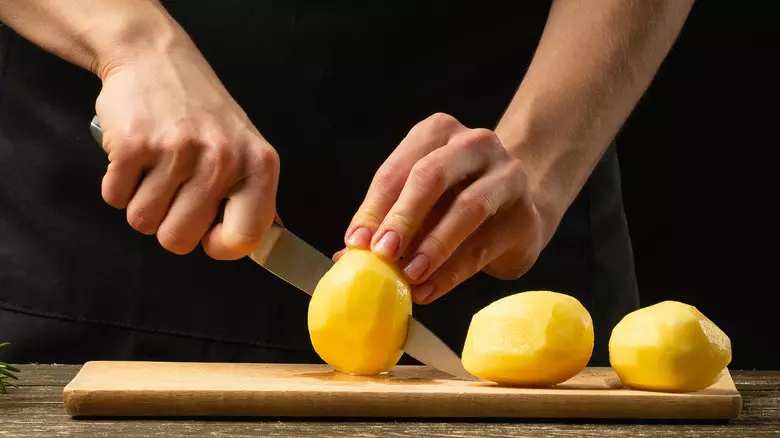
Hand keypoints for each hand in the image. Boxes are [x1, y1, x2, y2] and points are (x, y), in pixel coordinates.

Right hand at [95, 36, 278, 259]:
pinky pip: (115, 198)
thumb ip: (253, 195)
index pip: (244, 239)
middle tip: (173, 191)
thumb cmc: (202, 112)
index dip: (218, 246)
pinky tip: (135, 156)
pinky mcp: (134, 144)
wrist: (155, 57)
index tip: (207, 235)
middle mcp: (222, 159)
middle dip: (168, 225)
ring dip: (142, 202)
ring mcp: (177, 151)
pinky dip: (118, 184)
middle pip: (178, 240)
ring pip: (143, 222)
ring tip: (155, 167)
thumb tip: (269, 238)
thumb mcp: (244, 148)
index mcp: (258, 166)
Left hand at [339, 113, 544, 303]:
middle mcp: (474, 144)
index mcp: (437, 133)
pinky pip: (485, 244)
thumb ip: (387, 222)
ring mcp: (507, 175)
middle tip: (383, 253)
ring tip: (409, 276)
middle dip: (403, 218)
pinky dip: (452, 272)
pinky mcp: (526, 214)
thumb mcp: (420, 204)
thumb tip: (347, 255)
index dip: (374, 209)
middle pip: (433, 176)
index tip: (356, 243)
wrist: (520, 209)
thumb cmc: (455, 203)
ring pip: (467, 209)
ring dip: (433, 246)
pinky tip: (429, 289)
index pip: (398, 169)